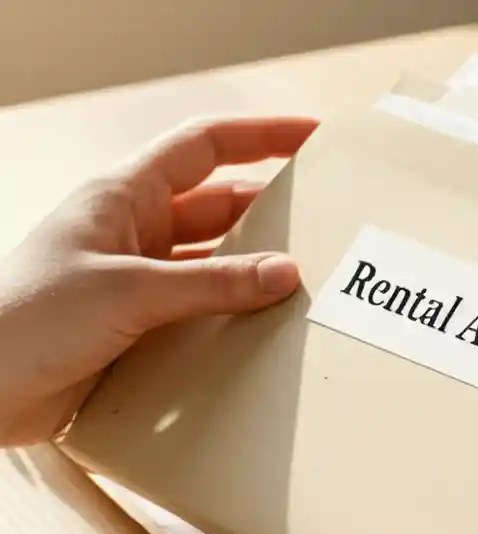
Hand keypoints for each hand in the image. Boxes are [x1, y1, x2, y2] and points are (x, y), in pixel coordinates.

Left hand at [0, 117, 316, 446]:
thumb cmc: (23, 320)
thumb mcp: (127, 291)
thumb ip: (212, 283)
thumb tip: (285, 272)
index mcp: (121, 197)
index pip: (203, 146)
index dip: (260, 136)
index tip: (312, 135)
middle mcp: (132, 233)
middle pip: (219, 208)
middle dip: (272, 213)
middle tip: (327, 223)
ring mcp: (135, 281)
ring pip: (214, 264)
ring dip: (254, 274)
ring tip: (307, 283)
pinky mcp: (136, 329)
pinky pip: (200, 313)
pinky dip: (233, 320)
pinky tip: (265, 333)